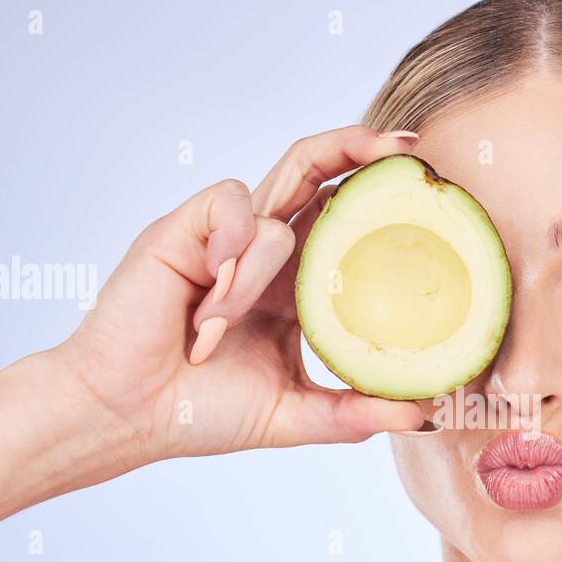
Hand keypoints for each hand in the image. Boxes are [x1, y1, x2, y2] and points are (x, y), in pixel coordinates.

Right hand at [48, 125, 427, 464]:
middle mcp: (264, 250)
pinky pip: (232, 207)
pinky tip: (209, 300)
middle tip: (408, 151)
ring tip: (222, 323)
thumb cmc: (198, 411)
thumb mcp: (294, 414)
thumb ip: (356, 412)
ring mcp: (225, 235)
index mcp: (291, 285)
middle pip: (319, 171)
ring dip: (265, 264)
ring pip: (282, 189)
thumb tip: (425, 414)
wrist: (127, 415)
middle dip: (363, 147)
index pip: (343, 220)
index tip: (433, 187)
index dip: (382, 196)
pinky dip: (233, 251)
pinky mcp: (185, 227)